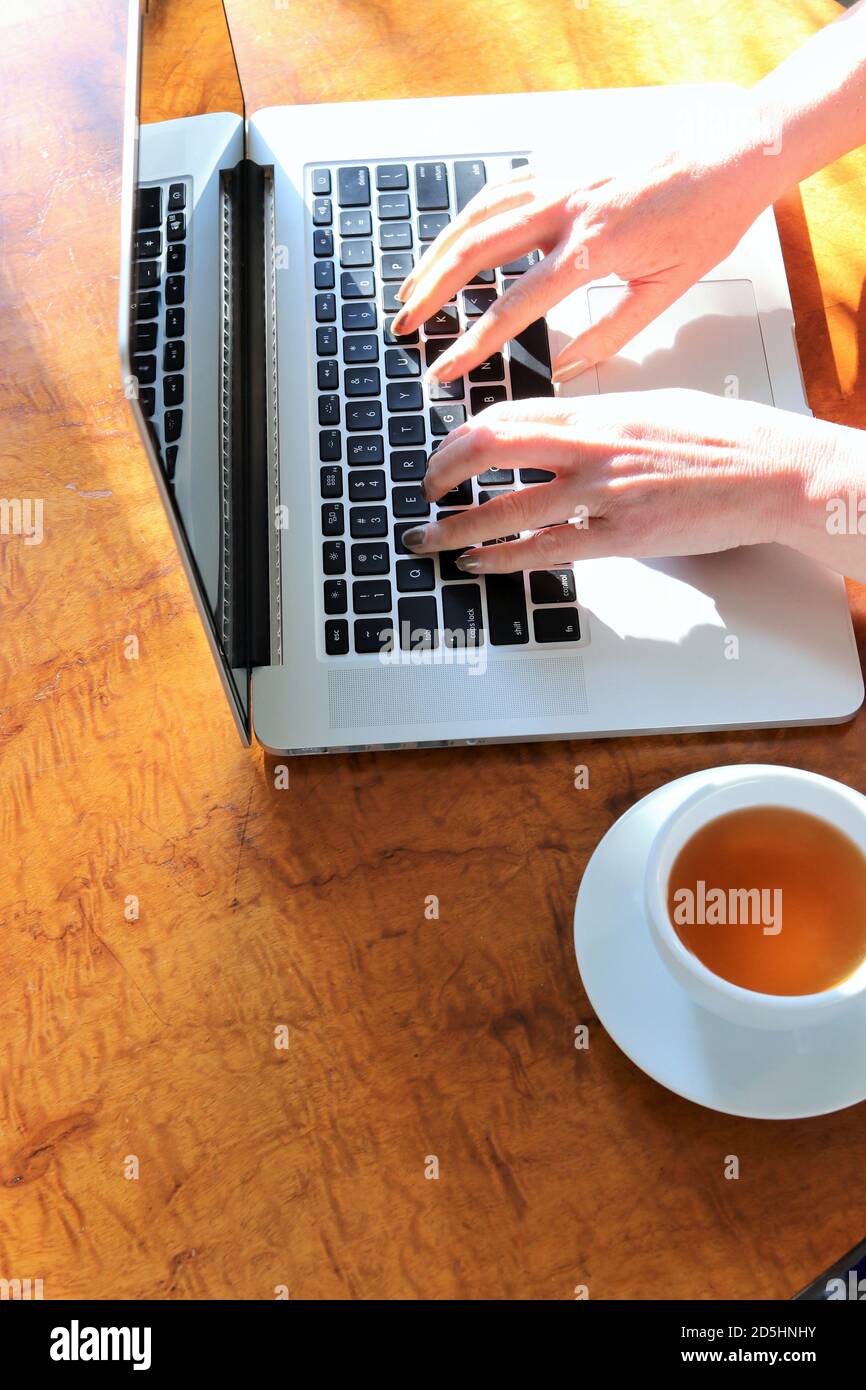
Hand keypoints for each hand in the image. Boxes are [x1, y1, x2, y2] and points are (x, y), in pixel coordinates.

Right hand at [391, 141, 768, 384]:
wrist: (730, 155)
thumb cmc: (707, 219)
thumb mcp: (665, 290)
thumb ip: (610, 334)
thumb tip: (566, 369)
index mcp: (594, 246)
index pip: (515, 306)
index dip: (473, 344)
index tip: (445, 369)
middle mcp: (568, 207)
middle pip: (476, 252)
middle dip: (432, 293)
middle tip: (406, 326)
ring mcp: (560, 179)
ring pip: (477, 215)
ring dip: (437, 255)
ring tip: (413, 289)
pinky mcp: (561, 166)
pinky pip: (498, 190)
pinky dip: (466, 218)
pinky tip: (451, 242)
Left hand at [400, 390, 826, 573]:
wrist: (773, 471)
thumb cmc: (721, 439)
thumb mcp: (651, 407)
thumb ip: (598, 418)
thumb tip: (555, 426)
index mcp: (599, 409)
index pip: (509, 413)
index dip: (462, 435)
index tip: (443, 451)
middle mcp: (592, 446)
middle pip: (491, 448)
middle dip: (442, 472)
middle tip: (423, 491)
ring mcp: (603, 493)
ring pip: (507, 508)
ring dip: (456, 527)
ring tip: (429, 539)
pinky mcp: (621, 538)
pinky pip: (547, 551)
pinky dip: (503, 558)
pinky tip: (478, 563)